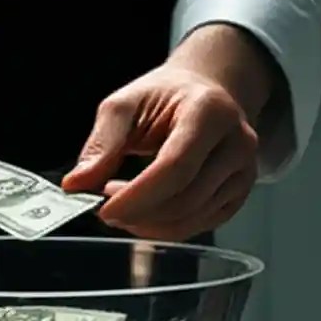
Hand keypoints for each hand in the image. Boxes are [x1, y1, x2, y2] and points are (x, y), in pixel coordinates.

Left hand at [62, 24, 275, 241]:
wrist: (205, 93)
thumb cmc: (164, 97)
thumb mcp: (124, 105)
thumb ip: (101, 144)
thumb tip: (77, 184)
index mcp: (210, 112)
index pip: (175, 167)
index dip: (137, 196)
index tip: (103, 209)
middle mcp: (237, 143)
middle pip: (185, 199)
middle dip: (138, 212)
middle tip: (106, 206)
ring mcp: (244, 172)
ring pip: (191, 219)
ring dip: (148, 222)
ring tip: (123, 203)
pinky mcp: (238, 195)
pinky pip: (198, 225)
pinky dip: (164, 227)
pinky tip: (145, 210)